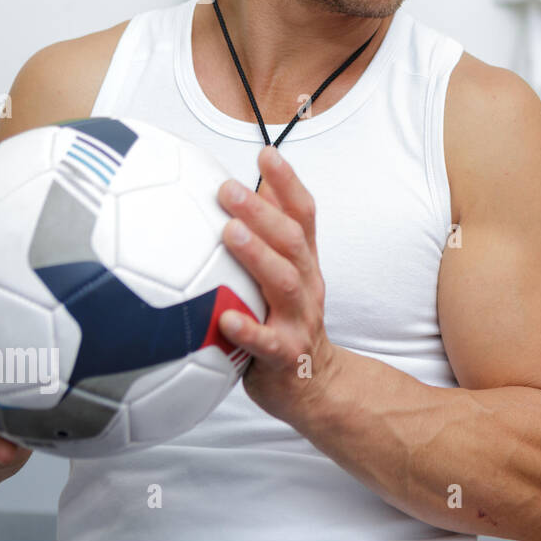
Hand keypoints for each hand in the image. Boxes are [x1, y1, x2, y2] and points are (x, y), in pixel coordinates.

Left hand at [215, 145, 339, 427]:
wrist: (314, 387)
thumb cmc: (284, 323)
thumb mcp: (282, 278)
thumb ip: (264, 242)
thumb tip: (233, 194)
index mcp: (305, 263)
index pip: (303, 215)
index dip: (288, 182)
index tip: (264, 153)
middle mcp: (308, 285)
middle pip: (292, 241)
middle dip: (263, 211)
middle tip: (226, 188)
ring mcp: (300, 320)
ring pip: (285, 283)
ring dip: (258, 256)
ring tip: (229, 234)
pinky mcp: (287, 356)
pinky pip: (268, 343)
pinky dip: (248, 329)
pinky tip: (225, 318)